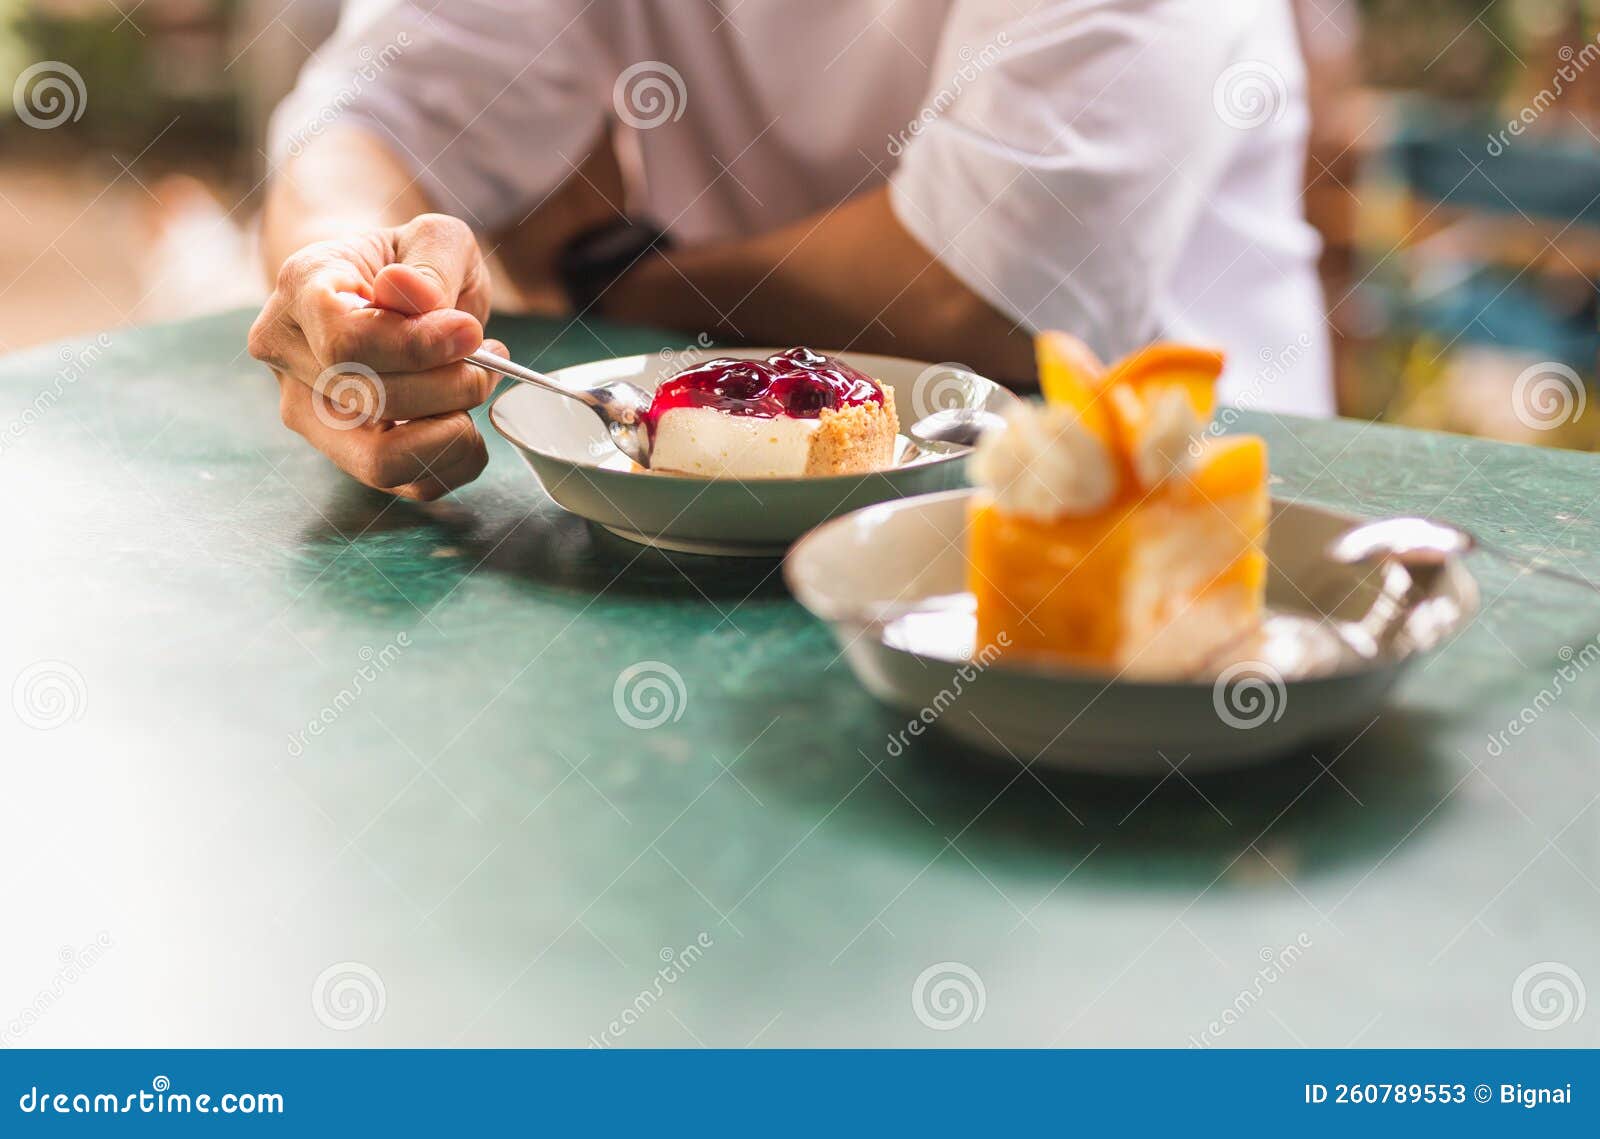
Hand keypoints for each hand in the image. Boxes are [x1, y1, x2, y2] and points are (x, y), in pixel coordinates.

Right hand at [248, 213, 502, 500]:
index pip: (346, 342)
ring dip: (450, 430)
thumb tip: (416, 296)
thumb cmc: (410, 263)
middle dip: (448, 385)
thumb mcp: (434, 237)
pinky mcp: (347, 456)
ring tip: (476, 385)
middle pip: (369, 400)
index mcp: (299, 289)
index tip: (471, 332)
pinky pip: (408, 486)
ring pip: (380, 459)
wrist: (385, 291)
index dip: (418, 347)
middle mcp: (287, 358)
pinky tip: (467, 417)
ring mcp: (309, 415)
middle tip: (486, 356)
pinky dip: (457, 460)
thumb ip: (432, 260)